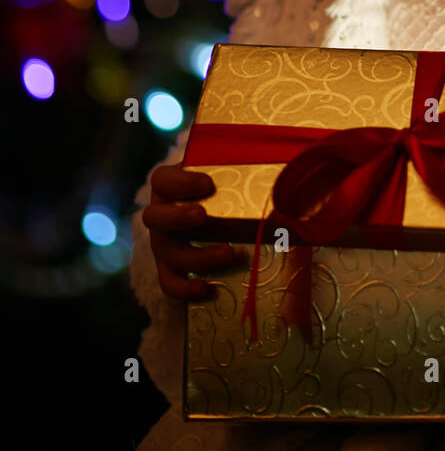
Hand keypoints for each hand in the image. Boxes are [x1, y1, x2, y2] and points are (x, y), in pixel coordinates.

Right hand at [142, 165, 244, 300]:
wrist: (214, 210)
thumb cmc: (221, 185)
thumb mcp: (228, 169)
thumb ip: (244, 163)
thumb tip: (284, 162)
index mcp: (169, 185)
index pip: (163, 180)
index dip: (181, 182)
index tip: (208, 183)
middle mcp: (161, 214)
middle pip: (154, 217)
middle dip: (178, 217)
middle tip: (203, 215)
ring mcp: (163, 243)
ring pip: (165, 252)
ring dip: (194, 256)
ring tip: (228, 254)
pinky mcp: (170, 268)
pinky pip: (170, 283)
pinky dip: (185, 289)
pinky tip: (207, 288)